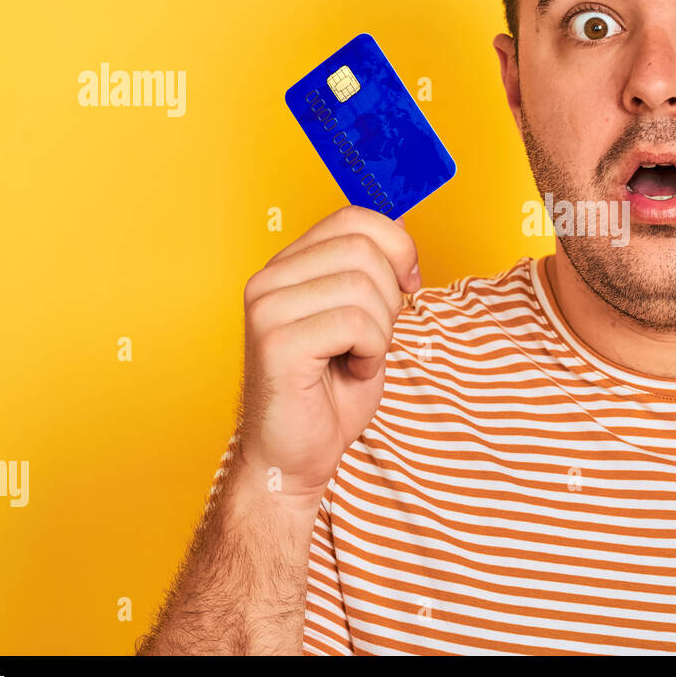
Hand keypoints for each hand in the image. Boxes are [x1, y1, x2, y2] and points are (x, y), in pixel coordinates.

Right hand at [235, 205, 419, 505]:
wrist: (294, 458)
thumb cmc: (329, 394)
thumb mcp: (362, 320)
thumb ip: (372, 273)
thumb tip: (399, 229)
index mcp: (287, 267)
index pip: (352, 218)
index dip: (397, 245)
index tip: (408, 283)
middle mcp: (269, 280)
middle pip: (364, 249)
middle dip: (390, 298)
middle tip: (372, 339)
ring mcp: (267, 309)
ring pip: (363, 287)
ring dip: (380, 332)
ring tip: (356, 360)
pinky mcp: (276, 343)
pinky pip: (355, 324)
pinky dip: (371, 354)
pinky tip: (351, 372)